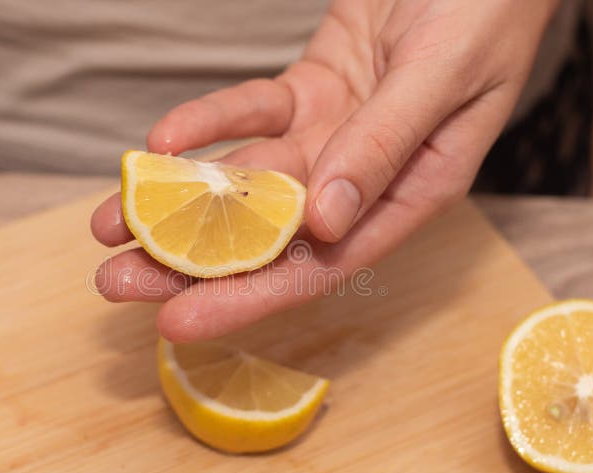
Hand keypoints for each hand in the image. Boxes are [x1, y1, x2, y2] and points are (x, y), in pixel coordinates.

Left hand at [91, 0, 558, 340]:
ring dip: (177, 200)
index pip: (322, 264)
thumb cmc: (484, 7)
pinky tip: (163, 141)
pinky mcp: (308, 93)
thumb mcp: (443, 74)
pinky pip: (251, 112)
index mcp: (411, 192)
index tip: (176, 321)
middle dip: (189, 261)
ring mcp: (332, 135)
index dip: (248, 298)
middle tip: (115, 281)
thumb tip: (324, 223)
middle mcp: (364, 177)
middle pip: (270, 235)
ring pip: (245, 180)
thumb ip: (385, 144)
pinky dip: (208, 123)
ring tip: (107, 223)